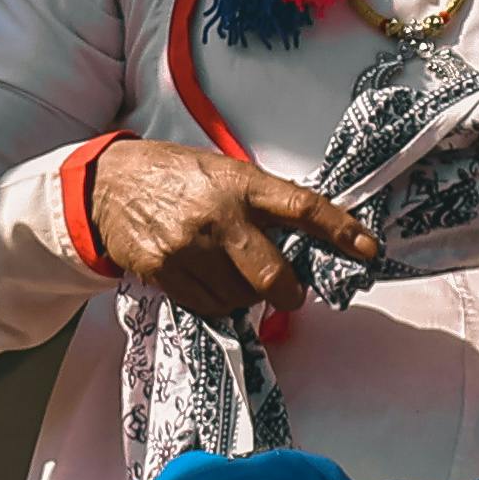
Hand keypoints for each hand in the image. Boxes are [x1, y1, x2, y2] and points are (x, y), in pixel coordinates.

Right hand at [91, 137, 377, 333]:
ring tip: (232, 273)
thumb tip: (311, 238)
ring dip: (247, 297)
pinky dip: (218, 302)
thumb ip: (264, 202)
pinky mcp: (165, 270)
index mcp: (243, 185)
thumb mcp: (226, 173)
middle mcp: (220, 217)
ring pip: (241, 298)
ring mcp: (190, 247)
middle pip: (273, 276)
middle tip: (290, 293)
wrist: (111, 184)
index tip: (367, 249)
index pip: (303, 207)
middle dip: (290, 294)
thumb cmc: (180, 178)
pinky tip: (207, 279)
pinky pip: (208, 306)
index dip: (340, 230)